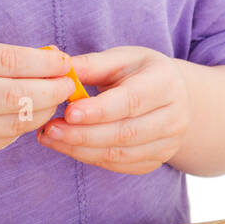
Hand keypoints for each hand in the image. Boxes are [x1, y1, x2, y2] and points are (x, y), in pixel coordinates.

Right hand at [0, 42, 76, 169]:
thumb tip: (51, 58)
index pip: (5, 60)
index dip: (41, 62)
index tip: (63, 61)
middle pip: (13, 96)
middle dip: (50, 90)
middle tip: (68, 85)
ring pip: (13, 124)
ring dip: (42, 111)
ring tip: (54, 100)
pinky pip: (2, 141)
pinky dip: (22, 128)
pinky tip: (29, 116)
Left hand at [38, 46, 192, 175]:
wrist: (174, 97)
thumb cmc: (141, 72)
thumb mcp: (121, 58)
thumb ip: (91, 64)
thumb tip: (58, 65)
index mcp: (166, 84)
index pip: (131, 101)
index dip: (99, 110)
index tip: (69, 112)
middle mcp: (174, 117)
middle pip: (125, 132)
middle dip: (83, 134)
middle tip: (50, 128)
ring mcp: (168, 144)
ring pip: (120, 154)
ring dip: (81, 149)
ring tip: (51, 137)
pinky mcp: (156, 161)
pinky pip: (120, 165)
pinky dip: (91, 158)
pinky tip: (68, 146)